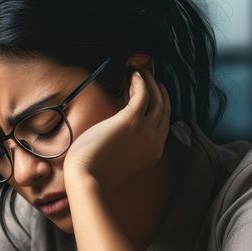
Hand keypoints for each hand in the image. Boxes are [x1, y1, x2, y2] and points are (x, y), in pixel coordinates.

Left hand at [63, 67, 170, 192]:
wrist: (87, 179)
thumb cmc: (95, 172)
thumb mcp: (121, 161)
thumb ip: (128, 148)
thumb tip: (120, 133)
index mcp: (153, 153)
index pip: (163, 125)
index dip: (159, 107)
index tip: (153, 95)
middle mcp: (155, 141)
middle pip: (164, 110)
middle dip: (159, 92)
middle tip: (151, 80)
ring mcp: (146, 131)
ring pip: (157, 99)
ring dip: (150, 82)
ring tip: (139, 71)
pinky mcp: (131, 121)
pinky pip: (143, 94)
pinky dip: (140, 81)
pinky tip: (133, 74)